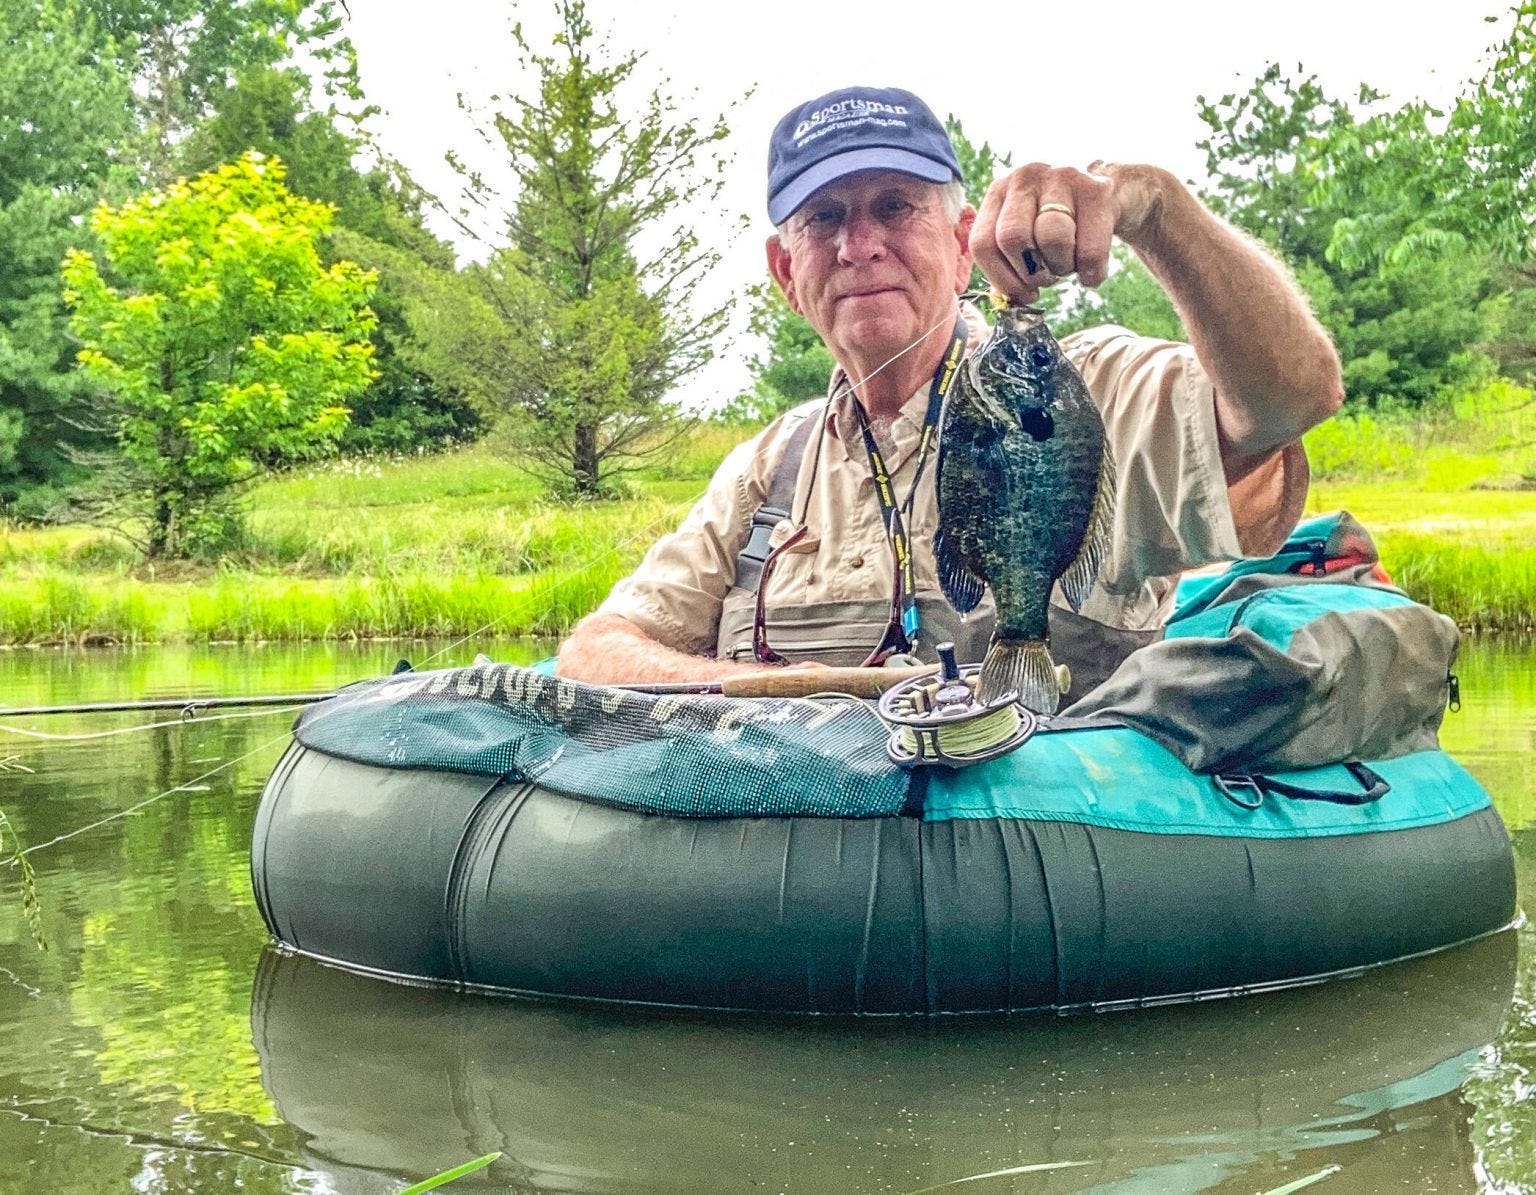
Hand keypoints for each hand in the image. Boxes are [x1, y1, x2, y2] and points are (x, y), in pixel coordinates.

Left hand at [970, 162, 1168, 303]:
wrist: (1114, 192)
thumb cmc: (1061, 224)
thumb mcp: (1027, 234)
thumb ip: (1008, 263)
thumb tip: (1007, 301)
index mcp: (999, 192)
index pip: (982, 243)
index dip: (1002, 279)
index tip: (1024, 293)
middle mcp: (1026, 178)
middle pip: (1013, 238)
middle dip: (1032, 272)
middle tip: (1048, 277)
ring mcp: (1062, 177)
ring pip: (1052, 238)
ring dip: (1062, 268)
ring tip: (1069, 264)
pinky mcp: (1097, 189)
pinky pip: (1090, 249)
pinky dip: (1091, 273)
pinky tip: (1092, 271)